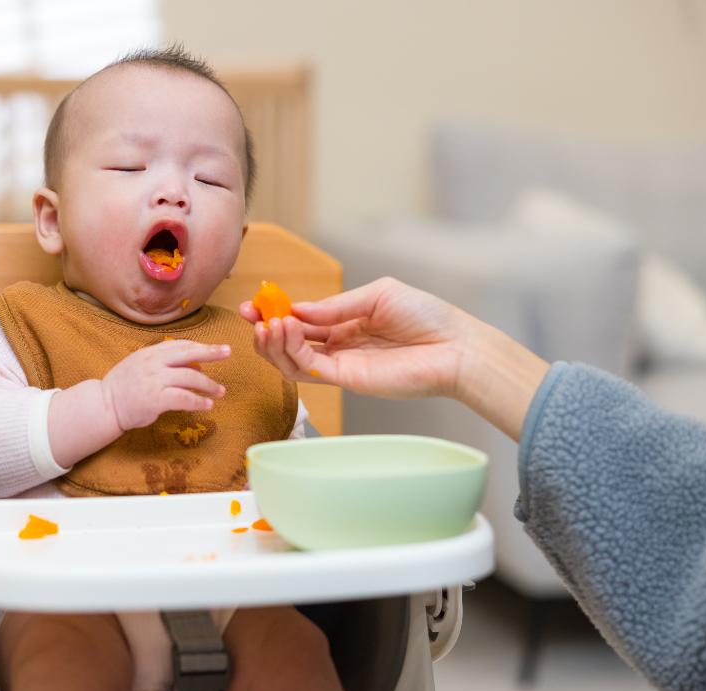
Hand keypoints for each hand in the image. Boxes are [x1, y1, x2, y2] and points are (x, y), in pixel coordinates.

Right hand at [101, 340, 230, 431]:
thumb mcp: (141, 366)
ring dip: (208, 385)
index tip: (217, 348)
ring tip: (220, 391)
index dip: (201, 346)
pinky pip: (184, 398)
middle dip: (211, 352)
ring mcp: (155, 380)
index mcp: (151, 352)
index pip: (181, 345)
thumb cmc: (124, 387)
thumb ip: (165, 363)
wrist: (104, 405)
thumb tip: (196, 366)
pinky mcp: (156, 399)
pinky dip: (198, 401)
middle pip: (188, 353)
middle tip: (228, 352)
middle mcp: (154, 362)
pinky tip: (207, 405)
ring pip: (190, 377)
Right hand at [239, 277, 548, 439]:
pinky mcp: (346, 380)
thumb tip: (297, 310)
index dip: (275, 312)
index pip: (300, 320)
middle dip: (265, 328)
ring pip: (291, 360)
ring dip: (273, 342)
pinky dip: (291, 351)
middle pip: (289, 342)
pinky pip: (309, 368)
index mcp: (345, 324)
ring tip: (267, 324)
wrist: (455, 347)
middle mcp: (338, 346)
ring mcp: (341, 365)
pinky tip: (285, 330)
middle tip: (250, 316)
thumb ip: (335, 306)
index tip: (254, 304)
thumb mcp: (376, 295)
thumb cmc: (426, 316)